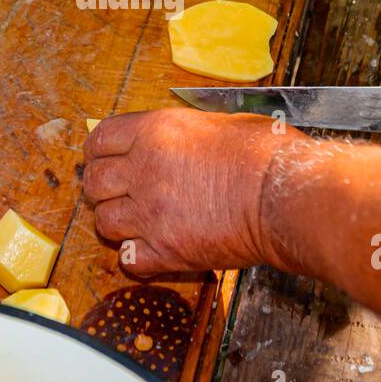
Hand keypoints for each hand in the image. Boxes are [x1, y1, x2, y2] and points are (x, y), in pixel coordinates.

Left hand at [83, 109, 308, 275]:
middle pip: (94, 182)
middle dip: (103, 188)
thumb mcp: (218, 122)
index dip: (98, 151)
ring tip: (136, 222)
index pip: (100, 139)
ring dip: (116, 222)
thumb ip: (181, 135)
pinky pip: (128, 259)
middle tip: (119, 192)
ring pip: (104, 222)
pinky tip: (149, 249)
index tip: (103, 158)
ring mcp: (152, 213)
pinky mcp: (167, 250)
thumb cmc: (268, 154)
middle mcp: (144, 170)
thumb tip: (172, 142)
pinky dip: (134, 257)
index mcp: (156, 132)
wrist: (286, 194)